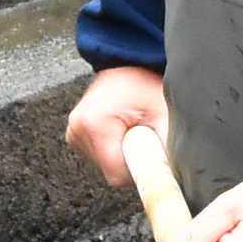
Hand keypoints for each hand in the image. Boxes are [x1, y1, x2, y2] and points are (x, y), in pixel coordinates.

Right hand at [65, 66, 168, 187]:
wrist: (127, 62)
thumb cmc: (144, 81)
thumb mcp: (163, 114)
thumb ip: (165, 149)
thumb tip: (169, 179)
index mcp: (93, 124)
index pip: (118, 175)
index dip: (140, 168)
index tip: (152, 154)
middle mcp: (77, 129)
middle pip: (111, 171)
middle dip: (132, 159)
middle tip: (144, 133)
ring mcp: (74, 132)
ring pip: (106, 165)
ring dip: (124, 154)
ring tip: (133, 127)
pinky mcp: (76, 134)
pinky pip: (100, 155)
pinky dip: (115, 148)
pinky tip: (122, 129)